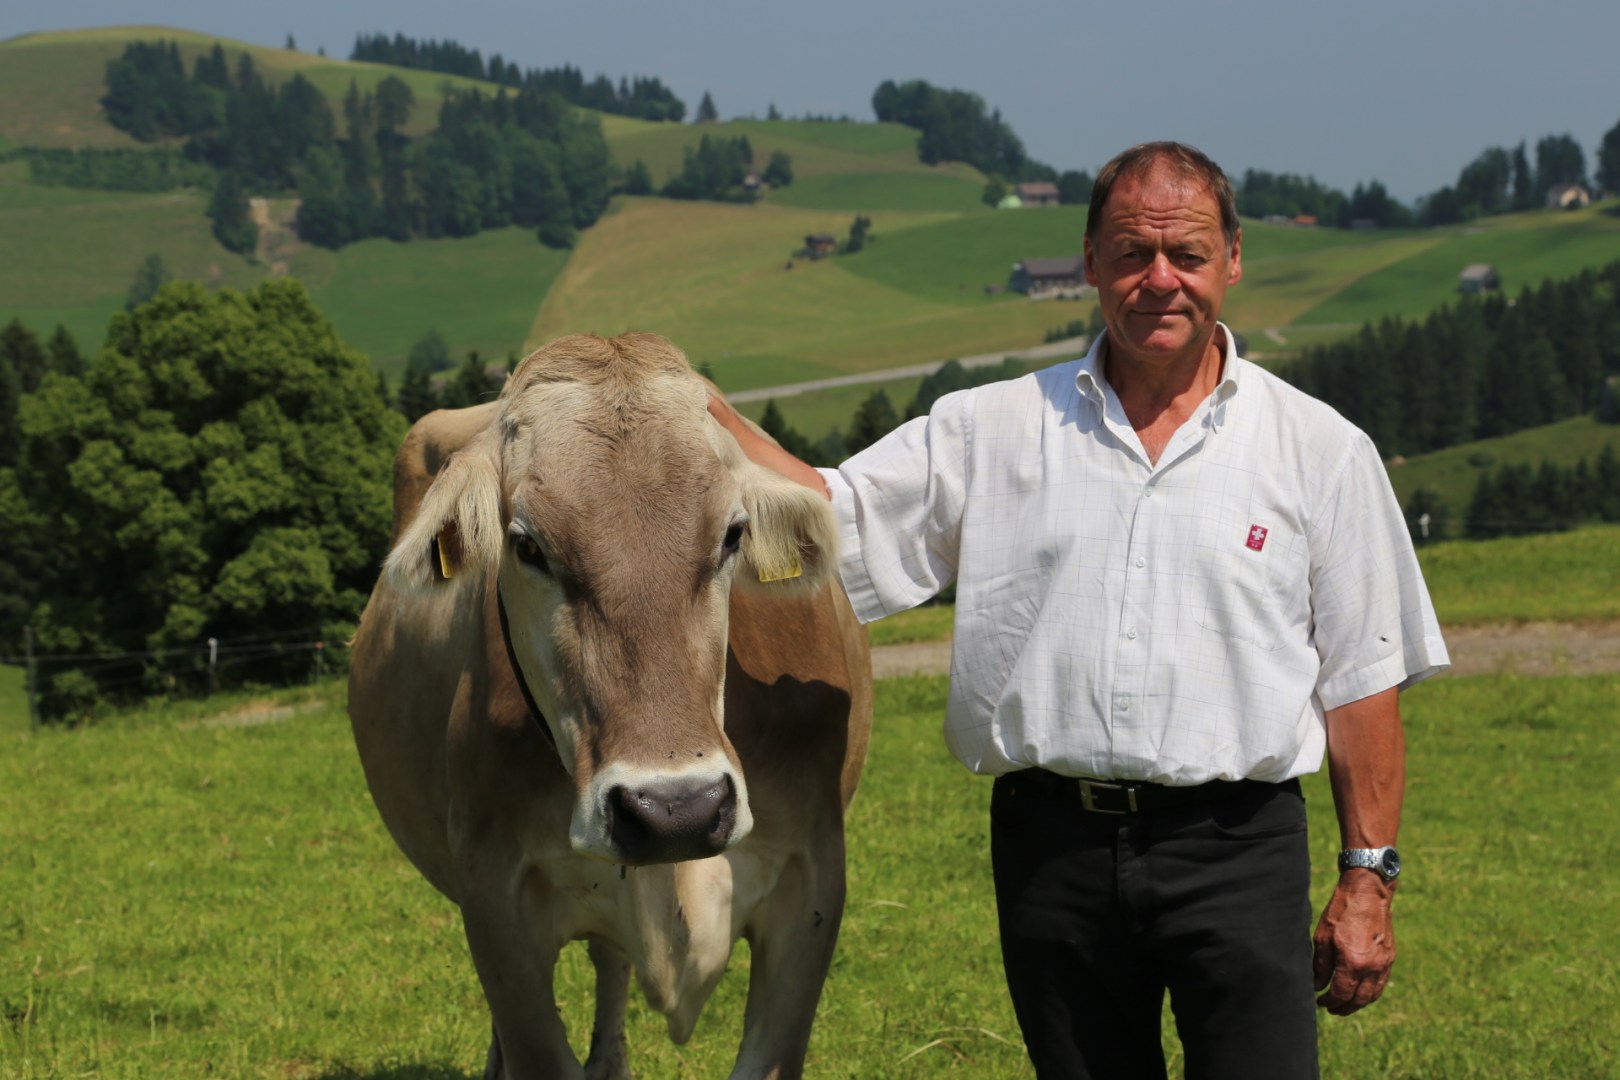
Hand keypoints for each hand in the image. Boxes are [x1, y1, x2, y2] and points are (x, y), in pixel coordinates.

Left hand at [1311, 874, 1395, 1014]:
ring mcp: (1384, 963)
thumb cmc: (1341, 912)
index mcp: (1353, 962)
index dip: (1330, 1001)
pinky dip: (1370, 993)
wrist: (1368, 892)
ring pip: (1373, 995)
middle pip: (1359, 1000)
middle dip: (1344, 1008)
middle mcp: (1372, 967)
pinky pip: (1381, 983)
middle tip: (1331, 1009)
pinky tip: (1360, 991)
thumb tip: (1318, 985)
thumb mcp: (1323, 937)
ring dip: (1358, 1004)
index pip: (1341, 994)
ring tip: (1345, 1004)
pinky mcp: (1390, 957)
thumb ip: (1320, 965)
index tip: (1320, 1001)